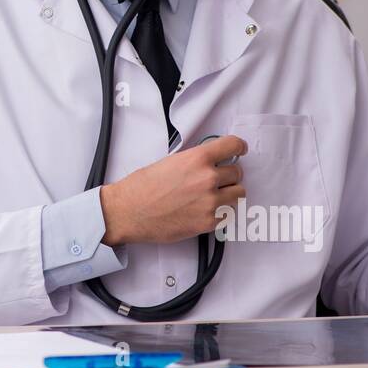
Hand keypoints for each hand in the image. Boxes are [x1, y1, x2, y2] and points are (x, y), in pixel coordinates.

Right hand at [100, 135, 247, 245]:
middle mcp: (208, 178)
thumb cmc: (143, 187)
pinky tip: (203, 210)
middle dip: (228, 175)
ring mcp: (210, 202)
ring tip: (211, 197)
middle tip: (215, 180)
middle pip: (237, 173)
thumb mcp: (170, 161)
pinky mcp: (208, 222)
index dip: (238, 147)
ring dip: (228, 194)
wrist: (129, 212)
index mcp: (198, 158)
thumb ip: (195, 161)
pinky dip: (219, 212)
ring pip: (238, 194)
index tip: (239, 150)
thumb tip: (211, 163)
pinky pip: (228, 214)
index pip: (233, 145)